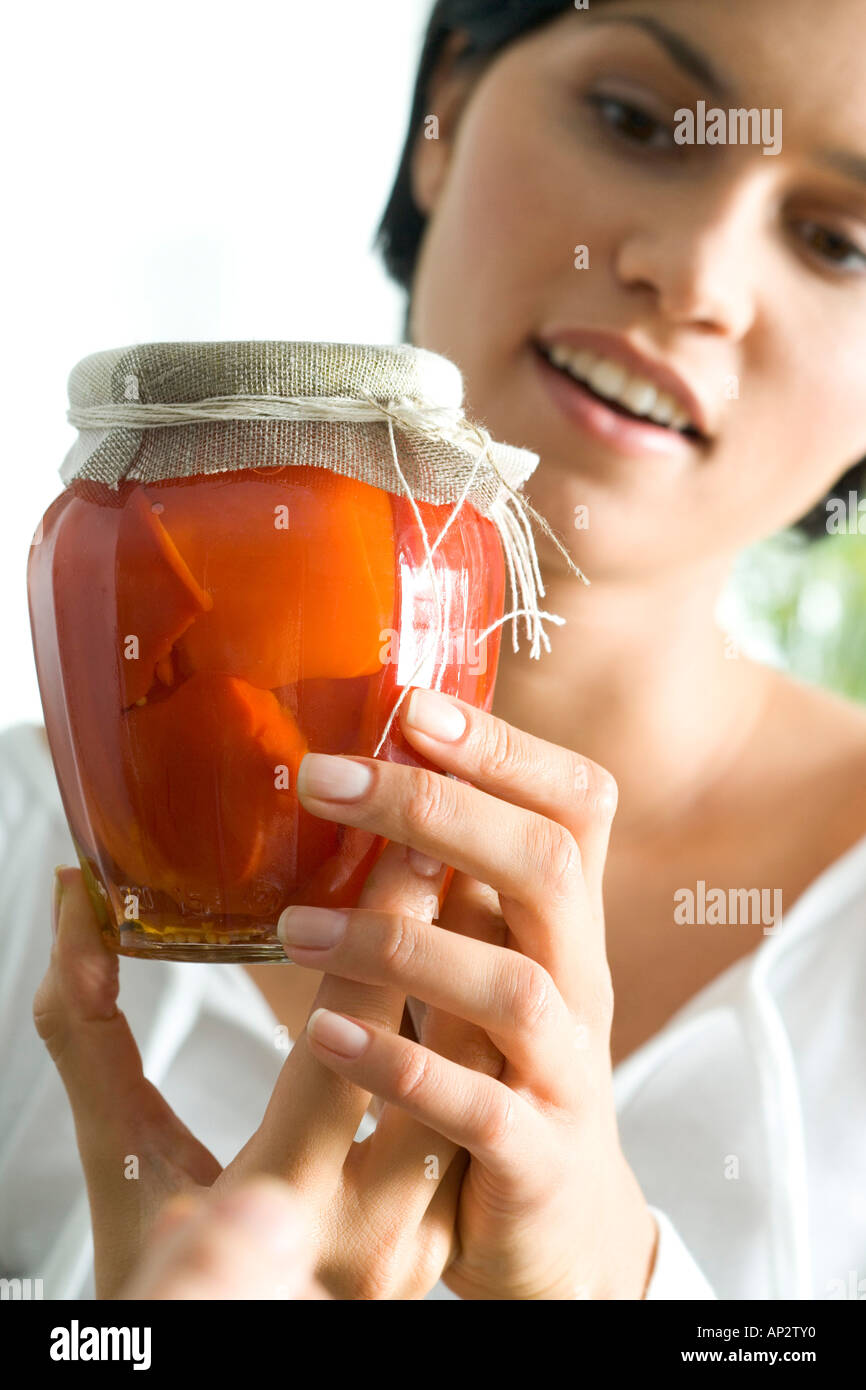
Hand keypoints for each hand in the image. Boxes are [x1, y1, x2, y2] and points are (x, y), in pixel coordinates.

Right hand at [33, 837, 481, 1299]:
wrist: (223, 1366)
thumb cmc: (158, 1301)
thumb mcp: (117, 1169)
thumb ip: (92, 1042)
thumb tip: (77, 913)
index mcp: (280, 1202)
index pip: (349, 1037)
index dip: (378, 930)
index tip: (404, 839)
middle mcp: (370, 1233)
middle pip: (443, 1057)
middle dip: (448, 942)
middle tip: (451, 848)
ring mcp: (421, 1248)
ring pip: (478, 1089)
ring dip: (470, 992)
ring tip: (468, 904)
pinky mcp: (443, 1251)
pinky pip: (476, 1129)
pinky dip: (472, 1052)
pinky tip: (459, 994)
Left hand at [281, 686, 657, 1299]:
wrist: (562, 1222)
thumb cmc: (503, 1066)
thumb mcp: (491, 957)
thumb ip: (452, 884)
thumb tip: (364, 775)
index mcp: (565, 923)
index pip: (575, 806)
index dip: (505, 749)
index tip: (412, 706)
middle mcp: (580, 981)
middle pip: (547, 869)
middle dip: (438, 811)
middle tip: (325, 782)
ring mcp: (566, 1070)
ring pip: (513, 987)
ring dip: (399, 942)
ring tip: (292, 927)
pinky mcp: (536, 1156)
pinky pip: (480, 1108)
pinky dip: (401, 1065)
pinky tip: (322, 1034)